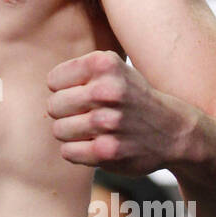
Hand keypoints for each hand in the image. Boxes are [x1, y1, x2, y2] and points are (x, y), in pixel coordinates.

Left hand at [46, 49, 190, 174]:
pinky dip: (77, 151)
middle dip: (65, 113)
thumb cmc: (133, 97)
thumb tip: (41, 86)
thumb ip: (78, 70)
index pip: (53, 81)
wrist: (174, 130)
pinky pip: (68, 152)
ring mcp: (108, 122)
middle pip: (53, 105)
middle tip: (85, 115)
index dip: (64, 90)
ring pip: (58, 130)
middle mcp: (107, 91)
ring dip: (70, 133)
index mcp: (104, 64)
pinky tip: (94, 144)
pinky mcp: (108, 151)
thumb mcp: (113, 68)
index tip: (82, 94)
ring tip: (91, 130)